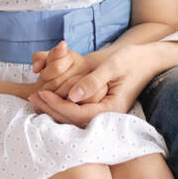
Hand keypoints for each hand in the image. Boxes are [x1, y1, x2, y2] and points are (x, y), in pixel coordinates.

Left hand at [28, 41, 162, 127]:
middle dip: (51, 109)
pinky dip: (61, 105)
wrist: (146, 59)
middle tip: (31, 97)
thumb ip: (94, 81)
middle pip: (73, 119)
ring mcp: (102, 111)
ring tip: (35, 97)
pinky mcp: (98, 106)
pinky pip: (76, 110)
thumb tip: (72, 96)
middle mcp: (107, 114)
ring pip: (73, 117)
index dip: (58, 105)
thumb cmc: (132, 59)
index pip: (79, 114)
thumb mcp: (113, 66)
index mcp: (113, 109)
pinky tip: (48, 97)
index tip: (41, 93)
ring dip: (53, 108)